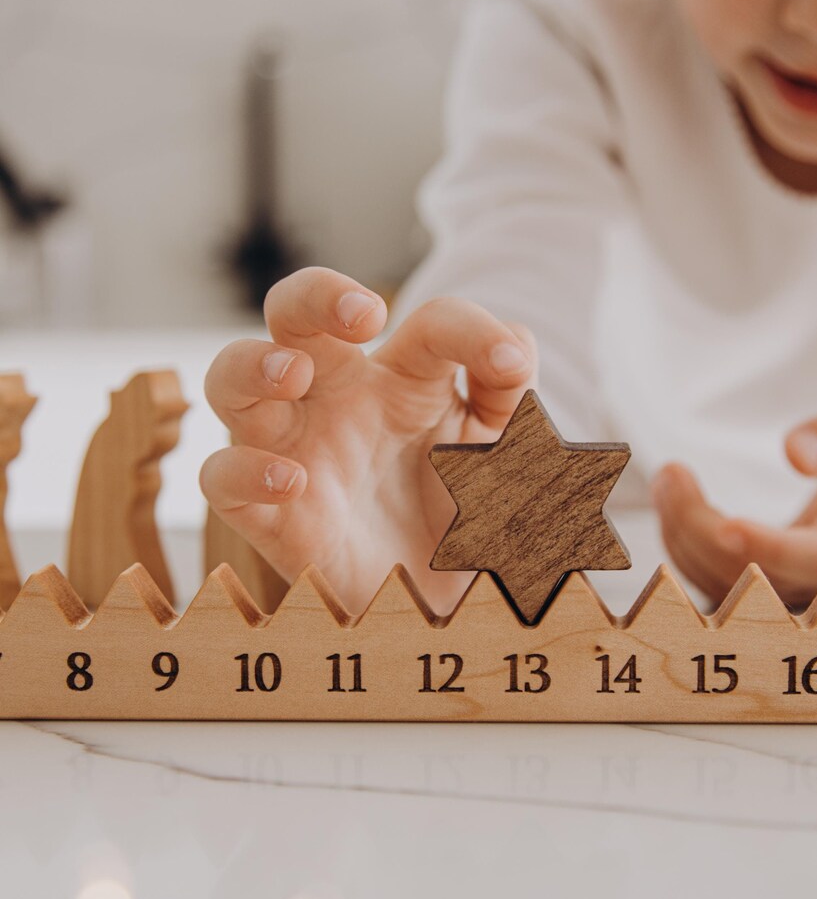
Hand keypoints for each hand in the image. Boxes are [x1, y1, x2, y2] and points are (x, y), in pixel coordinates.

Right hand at [200, 267, 536, 612]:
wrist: (449, 602)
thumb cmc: (468, 512)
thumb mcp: (503, 450)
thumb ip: (511, 392)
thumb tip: (513, 341)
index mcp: (407, 377)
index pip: (429, 323)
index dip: (470, 330)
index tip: (509, 363)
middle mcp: (342, 398)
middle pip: (295, 312)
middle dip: (316, 296)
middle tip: (364, 316)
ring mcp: (298, 449)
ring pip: (231, 379)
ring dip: (252, 366)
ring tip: (293, 376)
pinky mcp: (271, 513)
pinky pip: (222, 479)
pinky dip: (244, 471)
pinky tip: (292, 481)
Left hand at [651, 401, 816, 606]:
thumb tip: (795, 452)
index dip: (770, 549)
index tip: (726, 524)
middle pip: (754, 577)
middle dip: (700, 529)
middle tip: (671, 472)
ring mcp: (793, 589)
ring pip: (724, 586)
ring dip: (682, 535)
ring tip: (668, 478)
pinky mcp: (767, 587)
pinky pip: (714, 582)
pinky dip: (683, 544)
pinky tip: (673, 501)